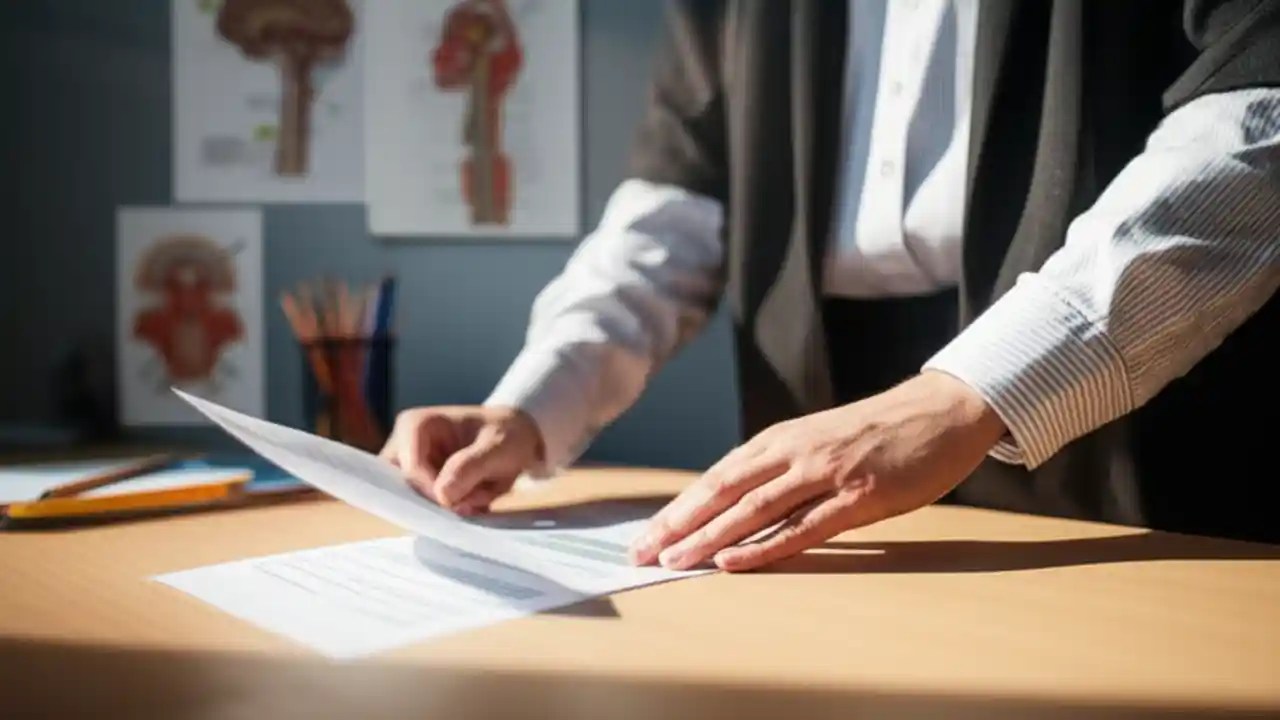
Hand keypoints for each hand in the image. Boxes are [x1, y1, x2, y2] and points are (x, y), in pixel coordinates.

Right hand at [379, 405, 543, 515]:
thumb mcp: (498, 447)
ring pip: (418, 506)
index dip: (435, 492)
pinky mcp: (419, 488)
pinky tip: (477, 500)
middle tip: (477, 502)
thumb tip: (442, 495)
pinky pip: (427, 511)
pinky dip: (455, 511)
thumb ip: (470, 467)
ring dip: (452, 508)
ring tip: (482, 495)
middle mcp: (402, 447)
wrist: (516, 442)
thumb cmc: (506, 435)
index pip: (411, 470)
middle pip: (407, 490)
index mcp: (414, 425)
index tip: (465, 502)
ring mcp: (408, 469)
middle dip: (443, 503)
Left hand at [628, 371, 1005, 571]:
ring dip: (709, 536)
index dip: (679, 508)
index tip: (646, 535)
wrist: (942, 410)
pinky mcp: (859, 495)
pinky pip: (804, 525)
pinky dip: (765, 546)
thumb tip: (737, 504)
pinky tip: (733, 561)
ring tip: (674, 560)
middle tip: (640, 552)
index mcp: (781, 439)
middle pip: (723, 490)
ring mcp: (826, 472)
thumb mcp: (819, 441)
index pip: (717, 477)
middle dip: (677, 523)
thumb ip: (781, 467)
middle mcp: (795, 451)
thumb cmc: (879, 432)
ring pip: (754, 508)